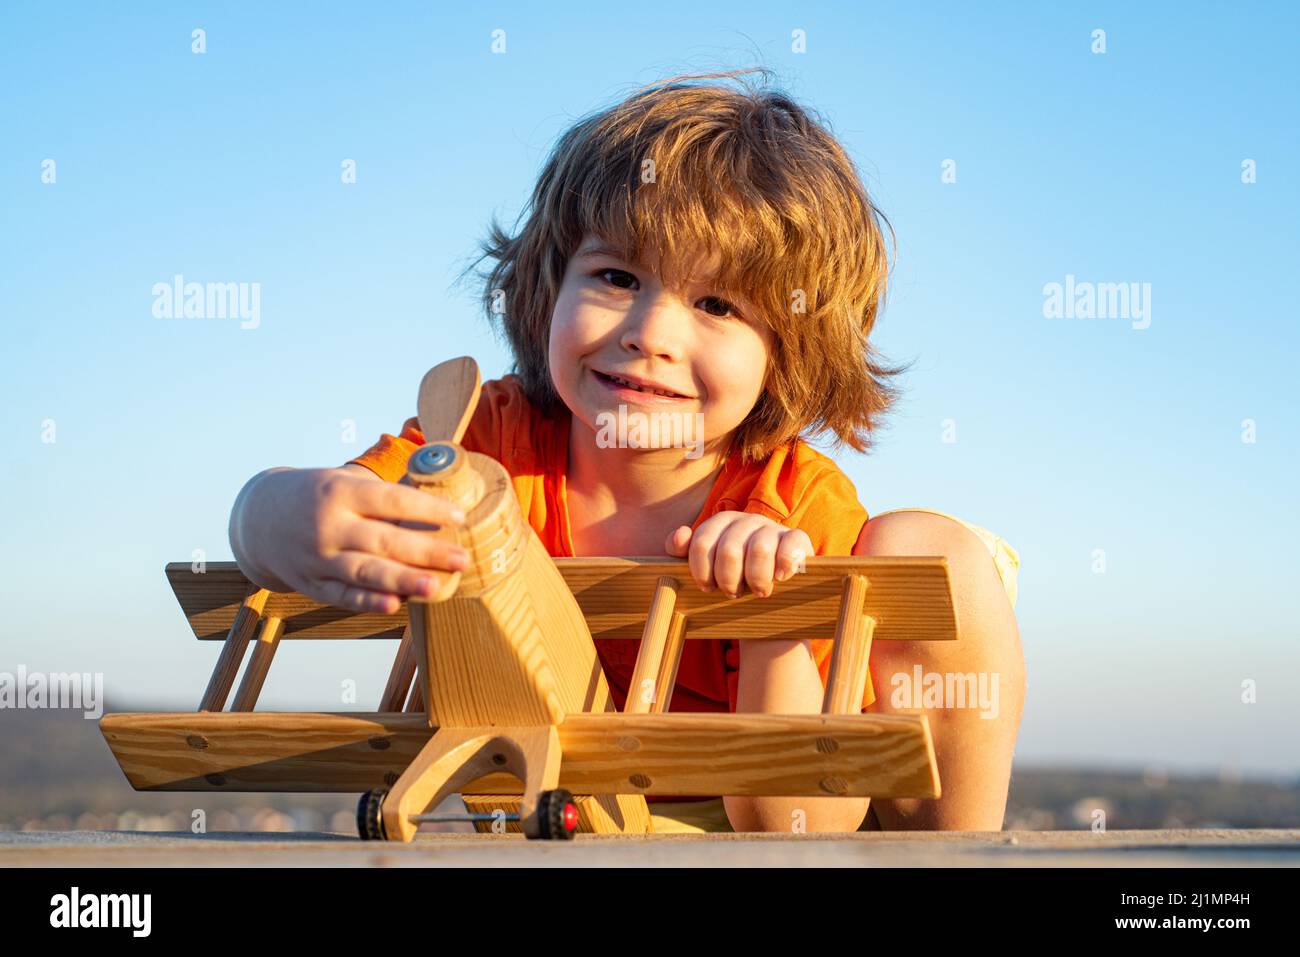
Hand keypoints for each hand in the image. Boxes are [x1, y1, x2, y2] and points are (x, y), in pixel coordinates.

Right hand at [232, 467, 469, 613]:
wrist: (259, 518)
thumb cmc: (319, 496)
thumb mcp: (343, 480)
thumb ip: (383, 494)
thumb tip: (439, 503)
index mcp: (340, 491)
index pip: (391, 499)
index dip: (428, 507)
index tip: (461, 517)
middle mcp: (328, 525)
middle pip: (383, 539)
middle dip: (426, 551)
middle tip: (462, 559)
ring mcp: (317, 557)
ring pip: (364, 571)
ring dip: (402, 581)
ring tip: (436, 587)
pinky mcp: (311, 584)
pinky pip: (343, 595)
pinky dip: (368, 601)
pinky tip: (395, 605)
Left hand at [664, 511, 811, 597]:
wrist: (775, 584)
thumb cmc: (735, 574)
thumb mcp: (706, 563)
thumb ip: (682, 550)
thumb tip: (680, 536)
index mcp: (721, 521)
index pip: (701, 543)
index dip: (702, 572)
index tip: (708, 588)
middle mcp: (747, 519)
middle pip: (729, 551)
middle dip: (729, 581)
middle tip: (734, 593)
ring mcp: (773, 527)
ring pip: (759, 550)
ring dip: (756, 580)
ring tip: (758, 591)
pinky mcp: (797, 538)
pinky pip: (790, 547)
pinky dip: (783, 567)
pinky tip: (780, 578)